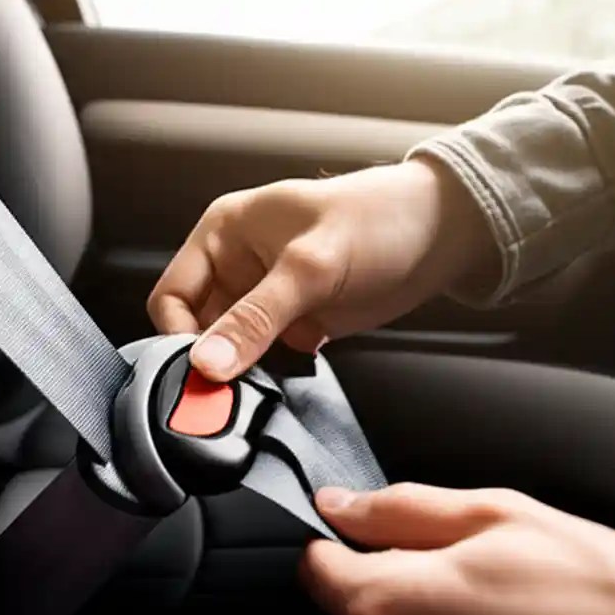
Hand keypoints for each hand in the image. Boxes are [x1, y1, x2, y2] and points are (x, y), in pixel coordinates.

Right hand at [147, 157, 496, 381]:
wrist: (443, 232)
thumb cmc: (378, 220)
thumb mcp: (309, 268)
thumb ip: (255, 318)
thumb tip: (207, 363)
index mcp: (223, 233)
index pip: (172, 296)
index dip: (179, 337)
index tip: (201, 374)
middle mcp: (237, 265)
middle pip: (196, 328)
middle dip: (210, 362)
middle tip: (228, 394)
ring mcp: (266, 298)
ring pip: (229, 349)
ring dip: (240, 374)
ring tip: (258, 390)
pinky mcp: (295, 323)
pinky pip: (264, 360)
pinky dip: (269, 377)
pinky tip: (285, 382)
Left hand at [300, 483, 614, 614]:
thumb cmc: (604, 597)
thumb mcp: (498, 515)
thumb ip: (399, 509)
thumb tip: (339, 504)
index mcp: (387, 607)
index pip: (314, 568)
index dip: (343, 542)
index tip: (374, 534)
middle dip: (388, 585)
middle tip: (464, 570)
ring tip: (499, 614)